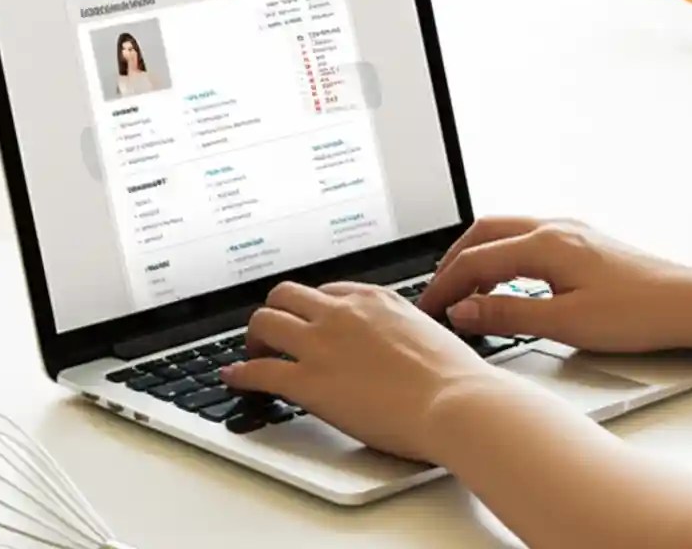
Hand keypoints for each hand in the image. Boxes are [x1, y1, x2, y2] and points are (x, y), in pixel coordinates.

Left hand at [221, 281, 500, 461]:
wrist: (456, 402)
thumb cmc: (455, 377)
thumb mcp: (429, 332)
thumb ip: (403, 329)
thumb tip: (401, 343)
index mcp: (373, 299)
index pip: (327, 291)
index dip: (311, 307)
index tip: (308, 320)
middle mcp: (341, 313)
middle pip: (286, 295)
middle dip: (275, 312)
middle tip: (272, 334)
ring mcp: (321, 344)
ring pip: (264, 322)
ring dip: (254, 338)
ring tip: (252, 354)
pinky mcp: (308, 382)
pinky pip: (259, 370)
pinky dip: (240, 374)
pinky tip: (235, 379)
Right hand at [418, 217, 688, 352]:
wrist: (689, 304)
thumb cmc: (638, 313)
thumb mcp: (565, 323)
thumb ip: (508, 315)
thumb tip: (464, 311)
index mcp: (545, 244)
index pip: (476, 261)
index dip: (445, 287)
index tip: (428, 310)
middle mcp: (554, 228)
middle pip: (483, 234)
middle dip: (453, 263)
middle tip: (436, 295)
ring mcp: (570, 231)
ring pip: (504, 232)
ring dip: (476, 257)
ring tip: (463, 290)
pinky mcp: (582, 242)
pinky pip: (525, 239)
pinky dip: (501, 257)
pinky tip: (504, 282)